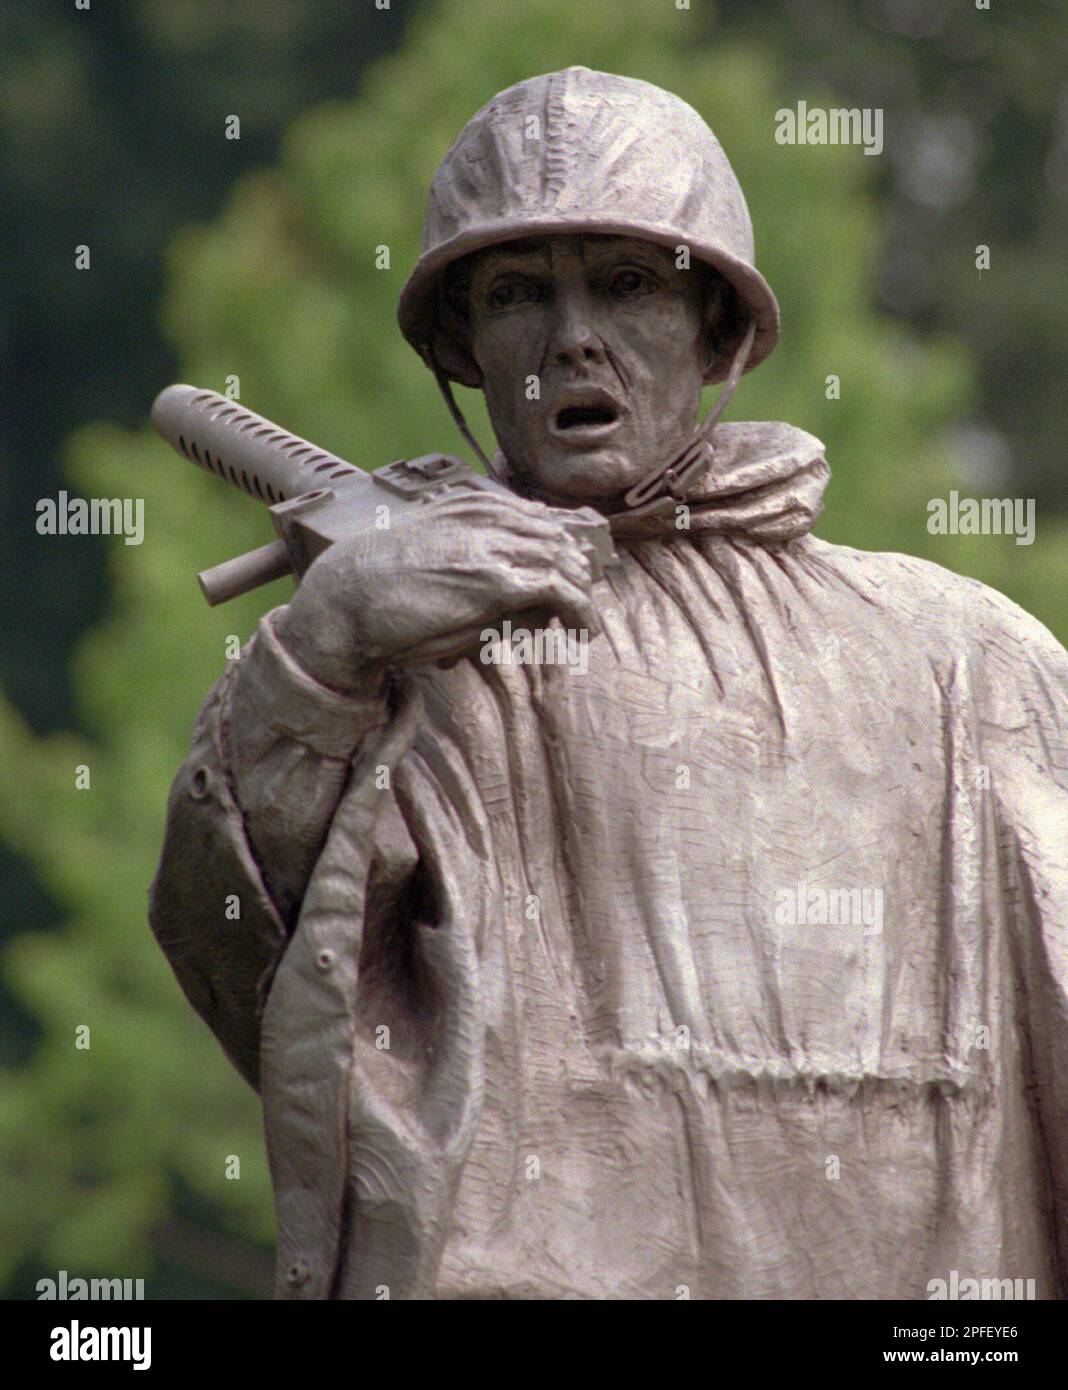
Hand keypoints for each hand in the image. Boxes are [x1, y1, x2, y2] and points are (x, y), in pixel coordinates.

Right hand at [274, 487, 602, 690]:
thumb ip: (470, 556)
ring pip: (568, 562)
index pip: (540, 516)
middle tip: (577, 604)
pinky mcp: (500, 583)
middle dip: (576, 572)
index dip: (563, 547)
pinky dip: (582, 612)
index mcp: (472, 505)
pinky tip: (583, 631)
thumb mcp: (431, 553)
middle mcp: (490, 517)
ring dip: (581, 595)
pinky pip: (563, 592)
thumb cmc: (380, 585)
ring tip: (581, 623)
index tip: (571, 574)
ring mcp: (496, 547)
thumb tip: (503, 586)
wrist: (347, 599)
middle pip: (561, 538)